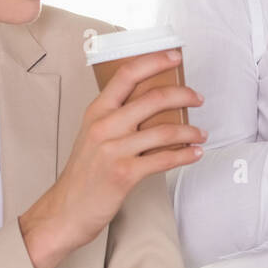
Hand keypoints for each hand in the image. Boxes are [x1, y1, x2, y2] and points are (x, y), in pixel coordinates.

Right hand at [20, 49, 207, 267]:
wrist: (67, 209)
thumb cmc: (84, 173)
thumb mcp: (93, 135)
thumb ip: (117, 116)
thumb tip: (153, 101)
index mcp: (97, 112)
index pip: (126, 74)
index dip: (154, 61)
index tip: (174, 57)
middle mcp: (104, 126)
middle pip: (153, 98)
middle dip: (183, 94)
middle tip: (197, 98)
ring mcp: (114, 149)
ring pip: (164, 131)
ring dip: (190, 131)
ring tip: (200, 133)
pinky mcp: (125, 173)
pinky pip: (164, 159)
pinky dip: (185, 155)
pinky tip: (195, 152)